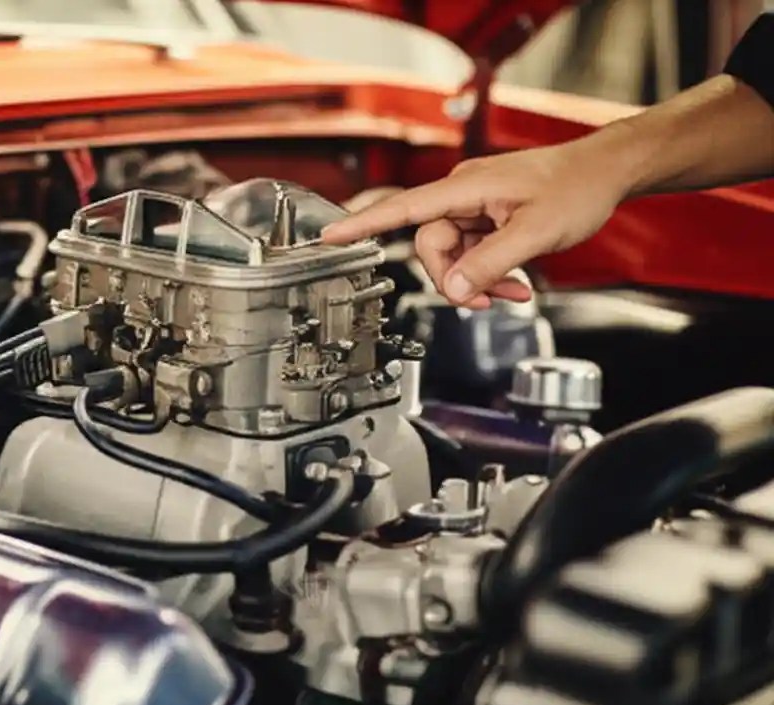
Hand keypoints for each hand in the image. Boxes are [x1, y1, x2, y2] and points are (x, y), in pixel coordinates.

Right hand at [322, 141, 629, 308]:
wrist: (605, 173)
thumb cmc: (575, 188)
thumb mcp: (534, 233)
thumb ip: (489, 263)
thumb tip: (453, 288)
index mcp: (464, 188)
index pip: (401, 208)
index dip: (362, 224)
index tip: (329, 237)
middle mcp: (461, 195)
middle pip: (432, 247)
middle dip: (455, 279)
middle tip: (485, 300)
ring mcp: (474, 206)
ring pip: (454, 255)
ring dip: (478, 280)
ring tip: (513, 293)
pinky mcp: (488, 218)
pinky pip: (474, 253)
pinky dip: (490, 272)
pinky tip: (515, 284)